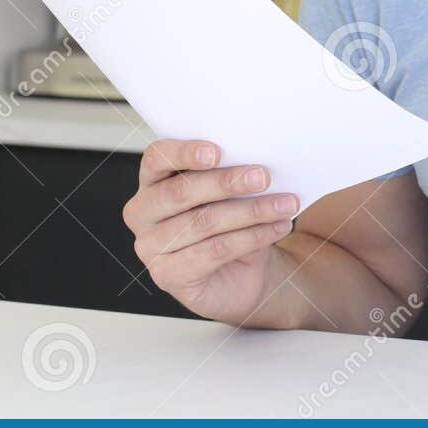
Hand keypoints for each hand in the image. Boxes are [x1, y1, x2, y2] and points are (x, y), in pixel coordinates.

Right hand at [123, 139, 298, 324]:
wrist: (240, 273)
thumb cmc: (231, 224)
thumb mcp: (230, 193)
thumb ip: (230, 174)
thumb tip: (255, 162)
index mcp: (152, 180)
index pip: (157, 158)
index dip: (184, 152)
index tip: (217, 152)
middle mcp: (143, 212)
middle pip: (180, 191)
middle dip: (226, 182)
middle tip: (263, 177)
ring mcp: (150, 247)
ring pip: (203, 222)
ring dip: (251, 211)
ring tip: (284, 205)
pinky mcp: (168, 275)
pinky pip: (214, 251)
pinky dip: (251, 237)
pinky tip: (276, 227)